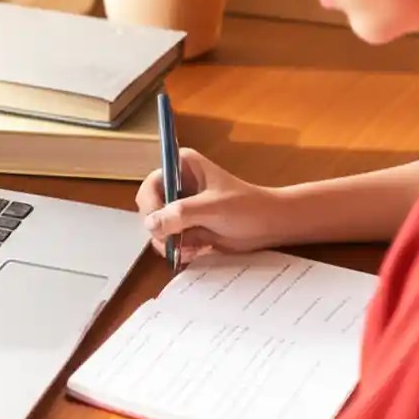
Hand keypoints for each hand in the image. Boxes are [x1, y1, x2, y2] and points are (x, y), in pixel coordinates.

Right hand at [136, 147, 280, 261]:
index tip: (160, 224)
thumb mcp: (213, 208)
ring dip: (169, 243)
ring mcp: (181, 208)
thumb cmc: (246, 207)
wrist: (268, 225)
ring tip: (190, 249)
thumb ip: (180, 214)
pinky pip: (170, 241)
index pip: (151, 185)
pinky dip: (178, 250)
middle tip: (175, 241)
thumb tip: (150, 224)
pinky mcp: (187, 227)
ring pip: (158, 228)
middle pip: (150, 209)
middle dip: (160, 228)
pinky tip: (195, 251)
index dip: (151, 205)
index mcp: (182, 168)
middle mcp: (178, 185)